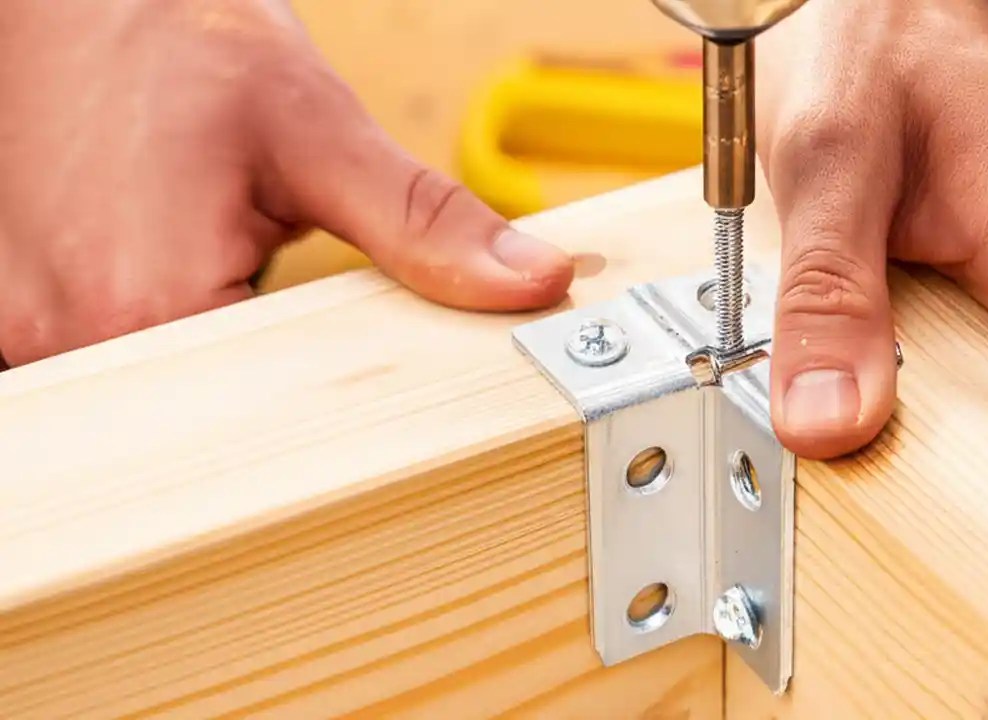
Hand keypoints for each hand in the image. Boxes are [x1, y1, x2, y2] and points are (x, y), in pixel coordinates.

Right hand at [0, 0, 573, 367]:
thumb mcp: (318, 131)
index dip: (352, 409)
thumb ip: (426, 223)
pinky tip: (195, 282)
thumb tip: (535, 277)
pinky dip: (175, 342)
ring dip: (226, 366)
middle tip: (315, 320)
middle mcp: (73, 342)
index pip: (279, 425)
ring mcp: (33, 337)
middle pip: (224, 423)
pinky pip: (122, 373)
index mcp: (146, 306)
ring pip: (170, 405)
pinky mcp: (19, 320)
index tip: (393, 378)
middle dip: (286, 387)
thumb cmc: (175, 43)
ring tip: (243, 283)